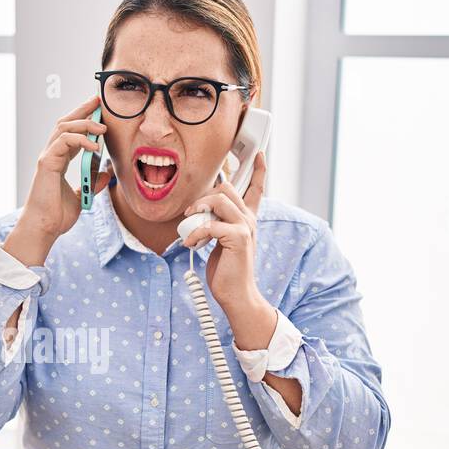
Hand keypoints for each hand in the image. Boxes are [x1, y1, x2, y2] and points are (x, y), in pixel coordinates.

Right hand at [5, 95, 111, 264]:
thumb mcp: (83, 196)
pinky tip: (95, 147)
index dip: (83, 118)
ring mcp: (47, 157)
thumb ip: (93, 182)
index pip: (70, 132)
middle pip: (65, 122)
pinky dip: (80, 140)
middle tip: (98, 102)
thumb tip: (107, 172)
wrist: (45, 228)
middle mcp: (51, 155)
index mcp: (58, 160)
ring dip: (84, 123)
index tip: (98, 110)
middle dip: (82, 110)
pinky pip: (64, 142)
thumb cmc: (57, 215)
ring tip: (102, 128)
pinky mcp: (46, 163)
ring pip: (63, 127)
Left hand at [179, 150, 267, 311]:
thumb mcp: (220, 243)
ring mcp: (245, 227)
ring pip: (219, 200)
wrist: (236, 294)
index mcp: (247, 220)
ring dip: (198, 210)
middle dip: (204, 197)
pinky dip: (195, 233)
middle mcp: (249, 220)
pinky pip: (210, 224)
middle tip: (191, 214)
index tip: (259, 155)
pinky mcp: (238, 238)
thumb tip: (199, 215)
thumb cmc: (226, 271)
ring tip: (189, 227)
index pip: (256, 190)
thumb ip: (215, 225)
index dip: (259, 171)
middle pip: (227, 189)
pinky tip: (191, 244)